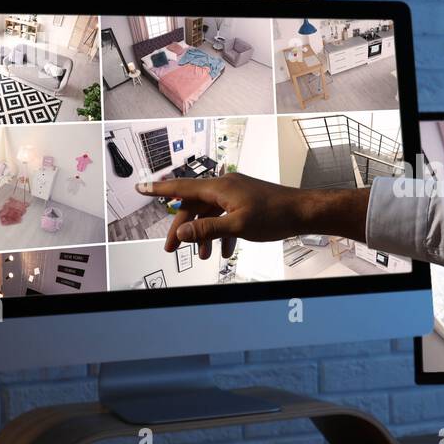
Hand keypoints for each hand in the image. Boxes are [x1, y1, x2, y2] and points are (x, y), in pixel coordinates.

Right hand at [135, 173, 368, 259]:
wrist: (304, 212)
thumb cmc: (275, 215)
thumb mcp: (237, 226)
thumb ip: (206, 229)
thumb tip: (181, 232)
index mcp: (220, 187)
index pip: (182, 187)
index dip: (159, 189)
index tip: (140, 187)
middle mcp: (225, 186)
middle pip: (194, 206)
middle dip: (182, 228)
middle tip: (172, 249)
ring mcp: (236, 194)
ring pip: (210, 214)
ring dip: (204, 235)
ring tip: (204, 257)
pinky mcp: (246, 203)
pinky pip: (225, 217)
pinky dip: (221, 233)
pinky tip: (225, 251)